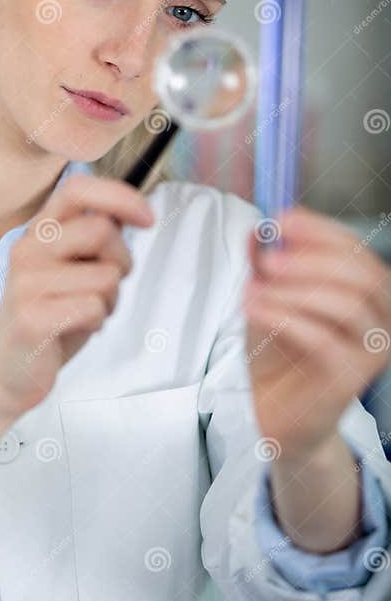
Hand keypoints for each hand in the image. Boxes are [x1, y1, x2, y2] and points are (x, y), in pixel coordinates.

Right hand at [0, 173, 154, 416]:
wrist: (7, 374)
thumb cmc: (48, 317)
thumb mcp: (69, 268)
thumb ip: (92, 238)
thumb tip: (131, 210)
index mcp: (38, 232)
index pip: (78, 188)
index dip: (119, 196)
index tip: (145, 218)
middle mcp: (27, 250)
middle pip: (102, 230)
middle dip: (122, 262)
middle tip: (106, 286)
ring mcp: (26, 283)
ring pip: (106, 275)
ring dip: (111, 300)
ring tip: (85, 312)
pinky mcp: (32, 317)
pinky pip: (94, 307)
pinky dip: (98, 321)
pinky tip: (76, 328)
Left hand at [243, 205, 390, 461]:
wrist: (274, 411)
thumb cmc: (277, 350)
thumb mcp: (267, 296)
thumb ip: (264, 264)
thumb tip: (258, 231)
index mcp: (367, 291)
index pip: (356, 250)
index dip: (321, 230)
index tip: (281, 219)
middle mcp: (381, 319)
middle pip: (362, 275)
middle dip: (312, 258)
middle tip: (268, 257)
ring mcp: (371, 350)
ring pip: (347, 305)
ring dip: (296, 288)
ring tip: (252, 286)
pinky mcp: (351, 379)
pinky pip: (323, 339)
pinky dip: (284, 316)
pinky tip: (252, 306)